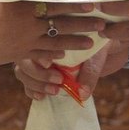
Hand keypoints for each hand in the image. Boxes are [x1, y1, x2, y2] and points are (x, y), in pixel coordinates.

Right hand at [0, 0, 104, 65]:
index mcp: (24, 5)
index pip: (55, 3)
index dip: (75, 4)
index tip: (92, 3)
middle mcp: (29, 23)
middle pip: (61, 23)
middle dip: (83, 24)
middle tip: (101, 24)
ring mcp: (26, 41)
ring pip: (57, 41)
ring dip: (76, 42)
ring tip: (91, 42)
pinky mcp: (20, 54)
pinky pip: (43, 54)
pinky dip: (55, 54)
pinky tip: (66, 53)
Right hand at [14, 38, 128, 101]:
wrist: (105, 49)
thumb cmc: (98, 46)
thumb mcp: (96, 54)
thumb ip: (89, 72)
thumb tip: (83, 94)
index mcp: (49, 32)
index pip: (36, 41)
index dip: (39, 54)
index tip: (49, 63)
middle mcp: (39, 44)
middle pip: (24, 59)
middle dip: (38, 73)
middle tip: (58, 80)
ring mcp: (37, 59)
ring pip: (23, 72)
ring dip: (36, 83)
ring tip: (54, 90)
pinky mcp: (40, 74)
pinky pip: (28, 83)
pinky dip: (32, 91)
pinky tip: (42, 97)